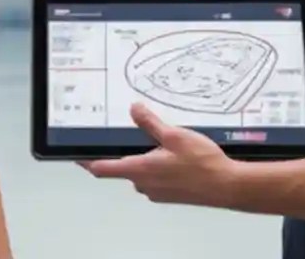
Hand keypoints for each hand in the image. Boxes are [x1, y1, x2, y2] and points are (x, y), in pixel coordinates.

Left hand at [79, 103, 241, 207]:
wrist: (227, 186)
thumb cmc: (203, 164)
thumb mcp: (174, 135)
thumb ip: (150, 123)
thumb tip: (134, 109)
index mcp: (140, 170)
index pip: (102, 168)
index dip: (86, 160)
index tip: (77, 155)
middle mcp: (144, 184)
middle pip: (123, 167)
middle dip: (127, 151)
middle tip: (136, 134)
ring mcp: (156, 192)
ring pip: (141, 171)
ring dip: (146, 158)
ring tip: (164, 143)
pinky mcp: (169, 194)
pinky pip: (155, 178)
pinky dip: (159, 166)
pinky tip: (176, 156)